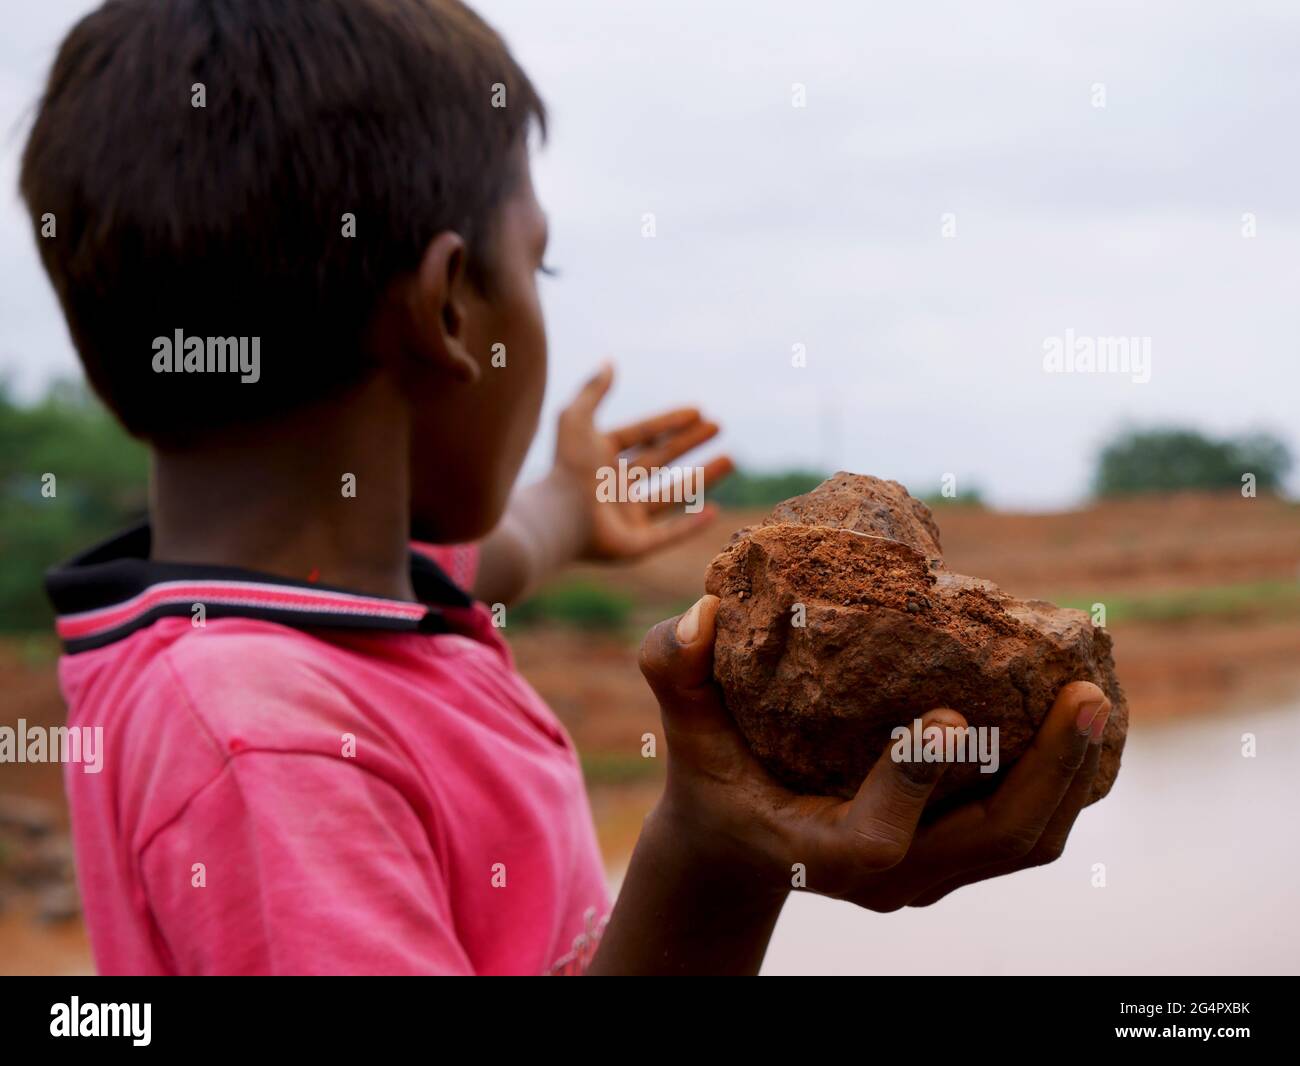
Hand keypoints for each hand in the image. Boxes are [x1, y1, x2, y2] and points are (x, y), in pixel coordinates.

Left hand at [552, 363, 733, 561]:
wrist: (560, 515)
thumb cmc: (567, 468)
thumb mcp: (576, 418)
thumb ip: (592, 390)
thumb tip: (609, 362)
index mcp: (600, 460)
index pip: (642, 435)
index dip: (670, 421)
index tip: (699, 410)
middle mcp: (614, 488)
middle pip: (660, 461)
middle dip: (690, 443)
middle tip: (719, 426)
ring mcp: (625, 518)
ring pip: (672, 495)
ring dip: (702, 477)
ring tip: (731, 459)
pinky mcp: (635, 546)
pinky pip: (670, 535)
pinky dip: (691, 525)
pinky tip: (714, 512)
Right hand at [638, 594, 1111, 912]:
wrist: (737, 848)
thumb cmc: (712, 780)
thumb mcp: (685, 731)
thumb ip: (674, 673)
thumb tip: (699, 614)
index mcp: (816, 852)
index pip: (878, 839)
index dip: (917, 781)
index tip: (948, 714)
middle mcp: (883, 878)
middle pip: (990, 844)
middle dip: (1047, 774)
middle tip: (1087, 695)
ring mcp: (925, 873)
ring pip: (1021, 843)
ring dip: (1067, 777)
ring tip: (1093, 701)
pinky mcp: (949, 856)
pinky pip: (1022, 829)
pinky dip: (1057, 780)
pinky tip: (1074, 719)